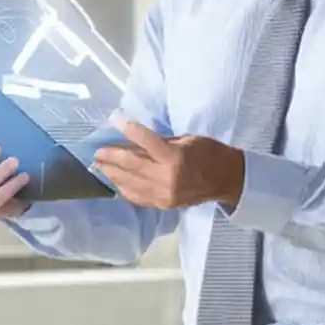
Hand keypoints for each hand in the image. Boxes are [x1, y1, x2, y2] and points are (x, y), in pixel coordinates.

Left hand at [93, 114, 245, 210]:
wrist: (226, 180)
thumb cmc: (209, 153)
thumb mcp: (187, 139)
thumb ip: (160, 142)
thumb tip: (134, 139)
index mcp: (176, 158)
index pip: (146, 142)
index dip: (128, 129)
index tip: (114, 119)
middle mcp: (167, 178)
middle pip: (132, 165)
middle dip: (112, 157)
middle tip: (98, 151)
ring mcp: (164, 194)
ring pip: (130, 183)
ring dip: (112, 173)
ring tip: (100, 165)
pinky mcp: (162, 204)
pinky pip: (137, 197)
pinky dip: (123, 188)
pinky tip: (115, 181)